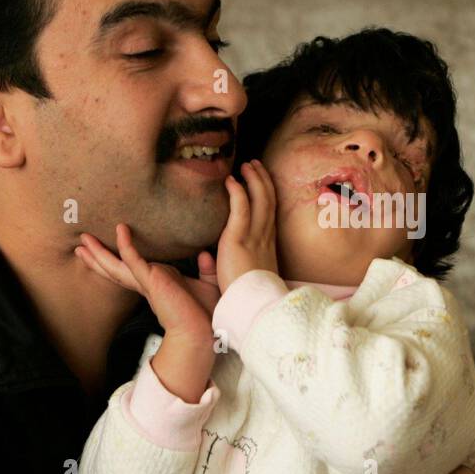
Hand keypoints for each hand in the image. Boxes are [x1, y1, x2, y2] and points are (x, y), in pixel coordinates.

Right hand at [76, 224, 214, 337]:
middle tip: (80, 244)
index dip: (115, 260)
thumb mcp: (208, 285)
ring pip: (117, 265)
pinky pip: (135, 260)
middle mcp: (148, 284)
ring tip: (83, 240)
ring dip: (100, 253)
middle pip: (115, 268)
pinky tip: (120, 229)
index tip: (104, 252)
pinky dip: (127, 246)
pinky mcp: (152, 282)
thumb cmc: (208, 315)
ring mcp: (148, 283)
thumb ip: (205, 269)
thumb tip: (204, 254)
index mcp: (158, 284)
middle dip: (98, 257)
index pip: (131, 270)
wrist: (204, 333)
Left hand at [216, 159, 278, 292]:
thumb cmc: (244, 298)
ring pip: (260, 200)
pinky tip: (231, 180)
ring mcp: (255, 237)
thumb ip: (219, 264)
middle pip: (269, 201)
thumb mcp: (236, 277)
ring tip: (247, 165)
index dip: (267, 194)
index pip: (270, 213)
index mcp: (267, 247)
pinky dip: (238, 192)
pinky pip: (242, 209)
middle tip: (255, 165)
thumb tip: (204, 257)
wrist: (252, 308)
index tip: (260, 181)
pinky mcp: (240, 240)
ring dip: (254, 180)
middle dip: (263, 180)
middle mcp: (265, 238)